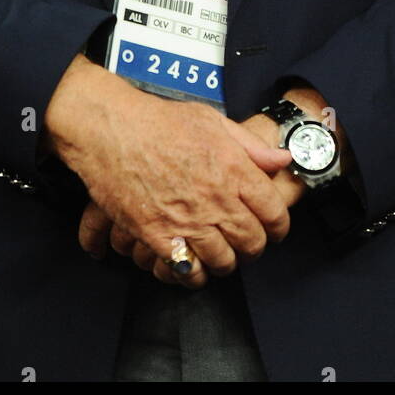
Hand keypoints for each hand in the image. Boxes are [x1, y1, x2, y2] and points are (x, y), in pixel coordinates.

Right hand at [47, 61, 290, 282]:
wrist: (112, 129)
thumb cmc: (160, 120)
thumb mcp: (212, 121)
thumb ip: (250, 145)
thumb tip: (282, 160)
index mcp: (233, 168)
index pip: (273, 212)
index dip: (280, 226)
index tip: (275, 229)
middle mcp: (215, 198)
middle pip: (252, 241)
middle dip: (254, 246)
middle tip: (247, 243)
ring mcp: (187, 220)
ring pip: (223, 261)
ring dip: (226, 261)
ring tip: (221, 254)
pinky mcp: (158, 236)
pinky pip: (188, 270)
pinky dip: (196, 274)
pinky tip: (194, 264)